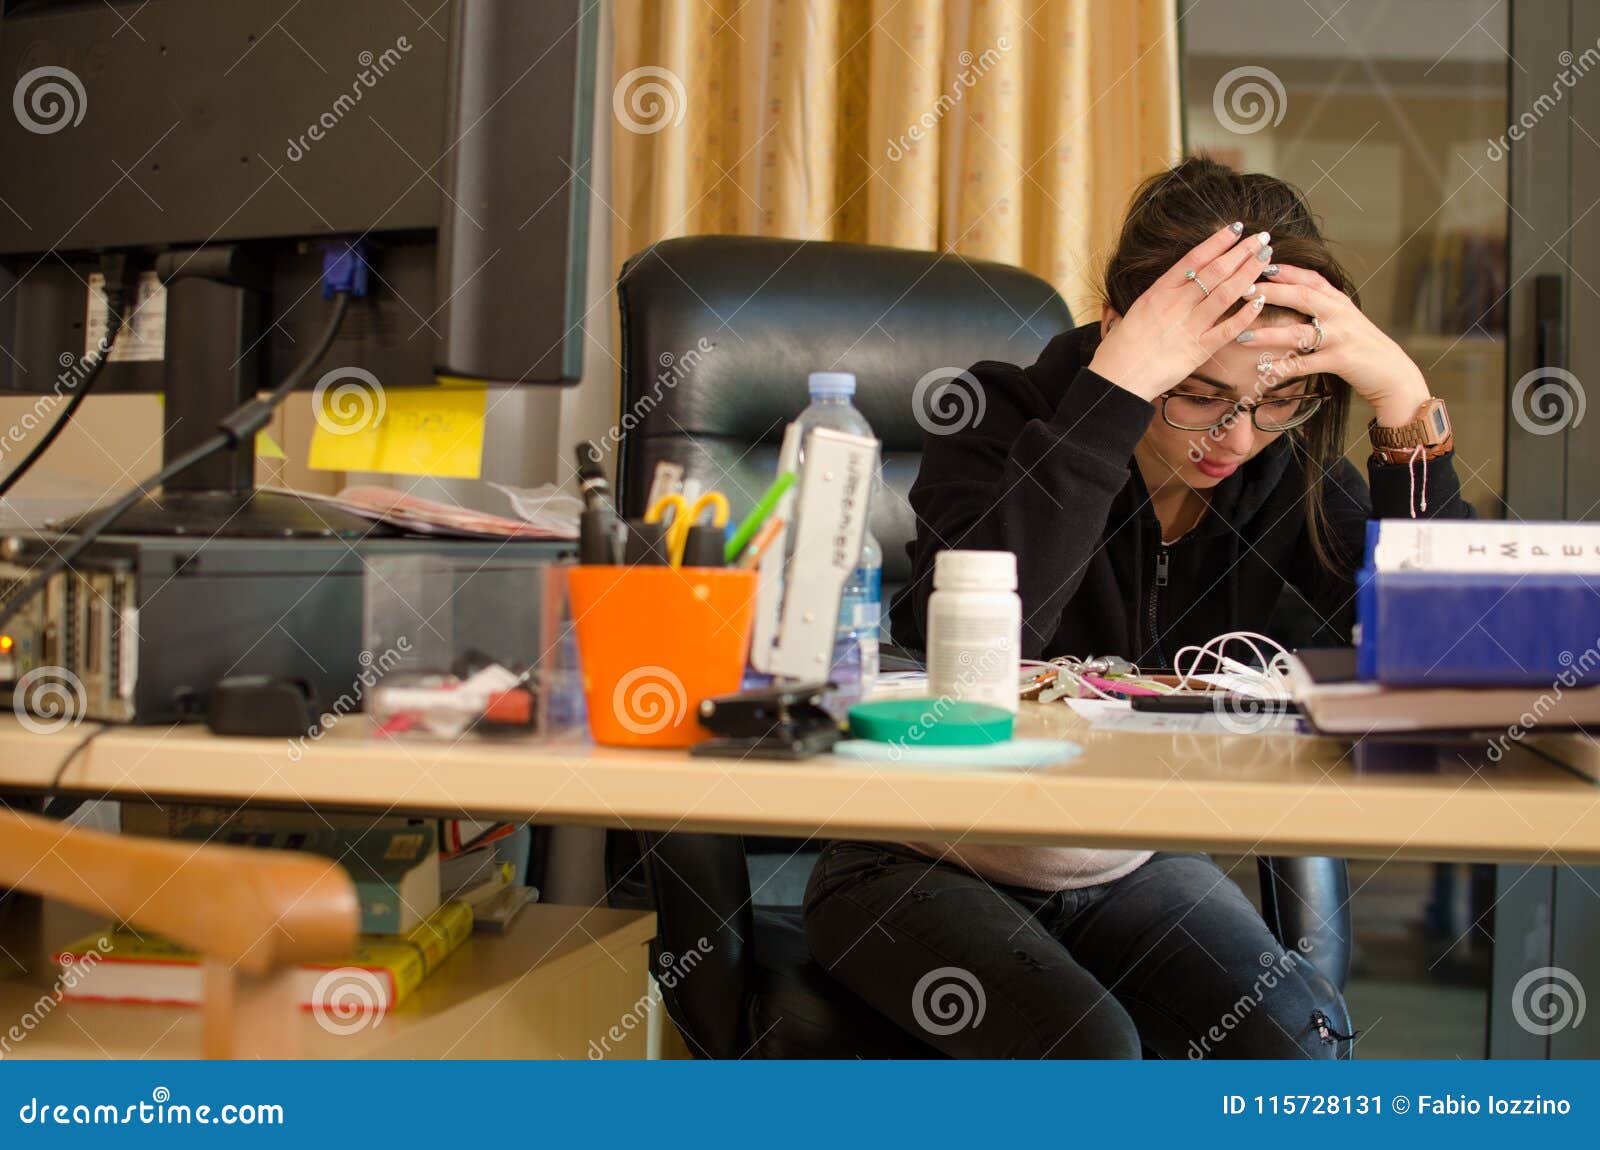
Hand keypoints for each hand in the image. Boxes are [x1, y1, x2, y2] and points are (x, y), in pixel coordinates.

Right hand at [1089, 223, 1273, 402]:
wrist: (1117, 377)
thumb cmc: (1123, 345)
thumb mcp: (1138, 308)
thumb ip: (1162, 293)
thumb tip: (1183, 278)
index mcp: (1159, 291)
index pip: (1195, 258)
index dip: (1218, 241)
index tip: (1237, 229)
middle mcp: (1175, 304)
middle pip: (1216, 272)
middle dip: (1242, 252)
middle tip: (1263, 238)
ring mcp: (1188, 327)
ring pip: (1226, 294)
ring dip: (1249, 273)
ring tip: (1265, 258)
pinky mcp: (1198, 350)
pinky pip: (1227, 329)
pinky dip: (1245, 313)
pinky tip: (1260, 299)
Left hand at [1249, 264, 1429, 426]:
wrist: (1392, 373)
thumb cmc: (1361, 346)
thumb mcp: (1344, 319)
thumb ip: (1322, 305)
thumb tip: (1289, 290)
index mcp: (1338, 301)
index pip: (1310, 278)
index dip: (1286, 270)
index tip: (1259, 263)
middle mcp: (1340, 314)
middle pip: (1303, 297)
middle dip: (1272, 292)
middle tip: (1243, 291)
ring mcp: (1341, 336)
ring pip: (1300, 332)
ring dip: (1269, 334)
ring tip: (1243, 337)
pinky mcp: (1341, 360)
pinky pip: (1307, 363)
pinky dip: (1284, 367)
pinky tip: (1264, 370)